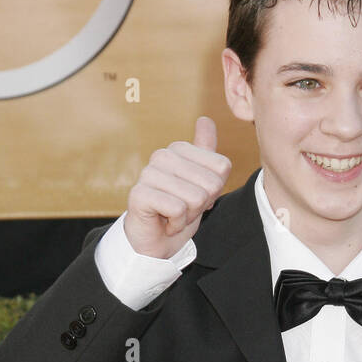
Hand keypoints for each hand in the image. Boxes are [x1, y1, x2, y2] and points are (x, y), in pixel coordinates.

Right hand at [123, 116, 231, 259]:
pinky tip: (164, 222)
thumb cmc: (178, 212)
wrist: (155, 242)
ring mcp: (148, 173)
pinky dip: (176, 224)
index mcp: (179, 149)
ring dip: (188, 216)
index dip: (215, 190)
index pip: (222, 167)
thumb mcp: (202, 183)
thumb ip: (207, 153)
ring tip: (173, 216)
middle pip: (211, 183)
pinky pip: (177, 209)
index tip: (196, 196)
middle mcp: (162, 156)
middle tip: (183, 209)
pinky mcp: (140, 194)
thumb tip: (205, 119)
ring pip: (195, 197)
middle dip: (202, 204)